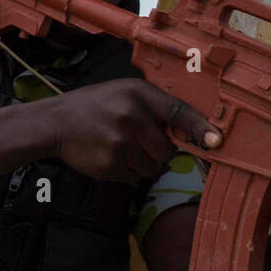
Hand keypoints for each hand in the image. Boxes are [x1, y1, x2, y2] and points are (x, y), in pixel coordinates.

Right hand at [50, 78, 220, 183]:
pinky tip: (110, 156)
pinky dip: (126, 171)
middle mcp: (129, 118)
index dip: (198, 127)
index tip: (214, 140)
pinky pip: (134, 178)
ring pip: (152, 167)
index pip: (177, 112)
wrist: (55, 123)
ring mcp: (119, 145)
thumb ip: (154, 106)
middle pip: (167, 150)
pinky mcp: (109, 166)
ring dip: (143, 163)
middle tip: (138, 140)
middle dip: (158, 150)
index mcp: (136, 95)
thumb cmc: (93, 106)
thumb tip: (188, 130)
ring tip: (121, 147)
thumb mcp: (124, 92)